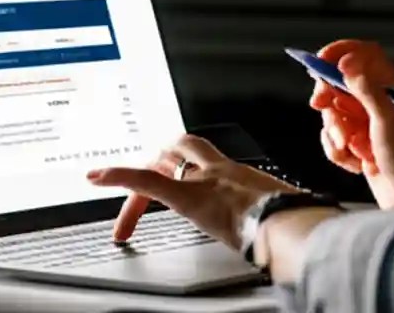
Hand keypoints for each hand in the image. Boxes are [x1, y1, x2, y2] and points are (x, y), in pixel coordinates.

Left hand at [87, 133, 300, 247]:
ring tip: (123, 220)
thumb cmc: (296, 228)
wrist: (294, 227)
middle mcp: (221, 171)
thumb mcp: (282, 220)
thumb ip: (275, 222)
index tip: (171, 173)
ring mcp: (204, 180)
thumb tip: (285, 241)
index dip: (183, 161)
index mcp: (242, 177)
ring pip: (159, 163)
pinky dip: (118, 175)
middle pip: (177, 152)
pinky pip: (143, 180)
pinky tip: (96, 177)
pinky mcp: (188, 196)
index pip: (206, 158)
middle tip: (140, 201)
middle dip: (157, 169)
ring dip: (136, 183)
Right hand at [309, 39, 393, 208]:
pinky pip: (333, 137)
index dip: (340, 52)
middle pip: (341, 81)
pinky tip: (355, 163)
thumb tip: (348, 62)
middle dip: (328, 94)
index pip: (364, 55)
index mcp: (393, 88)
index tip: (320, 62)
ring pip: (334, 112)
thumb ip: (367, 91)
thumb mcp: (388, 122)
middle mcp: (379, 102)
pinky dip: (337, 150)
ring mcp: (367, 123)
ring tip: (351, 148)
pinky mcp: (358, 144)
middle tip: (318, 104)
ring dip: (335, 130)